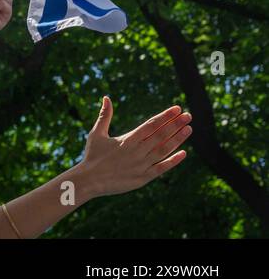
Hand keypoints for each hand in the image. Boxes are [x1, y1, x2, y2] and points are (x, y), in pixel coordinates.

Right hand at [76, 98, 190, 199]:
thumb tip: (106, 98)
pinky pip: (162, 168)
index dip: (165, 116)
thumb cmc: (92, 156)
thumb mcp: (96, 134)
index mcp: (127, 139)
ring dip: (178, 139)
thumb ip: (104, 116)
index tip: (177, 108)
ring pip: (164, 150)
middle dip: (175, 124)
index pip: (151, 124)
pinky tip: (184, 153)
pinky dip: (173, 161)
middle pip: (161, 135)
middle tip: (188, 115)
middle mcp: (137, 151)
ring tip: (189, 129)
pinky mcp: (144, 178)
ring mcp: (142, 165)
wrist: (90, 180)